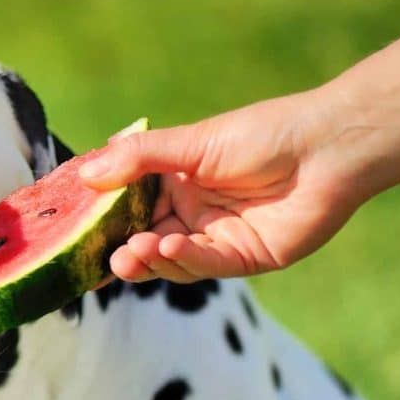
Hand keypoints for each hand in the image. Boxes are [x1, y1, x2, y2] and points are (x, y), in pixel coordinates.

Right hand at [79, 90, 363, 282]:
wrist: (327, 148)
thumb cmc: (261, 134)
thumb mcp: (191, 142)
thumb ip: (138, 158)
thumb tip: (85, 173)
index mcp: (176, 182)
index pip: (130, 207)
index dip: (103, 220)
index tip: (73, 230)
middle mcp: (194, 213)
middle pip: (146, 240)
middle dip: (123, 251)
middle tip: (105, 258)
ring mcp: (218, 238)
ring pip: (172, 260)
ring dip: (150, 259)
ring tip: (133, 253)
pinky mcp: (245, 258)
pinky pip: (207, 265)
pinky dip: (185, 259)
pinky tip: (169, 247)